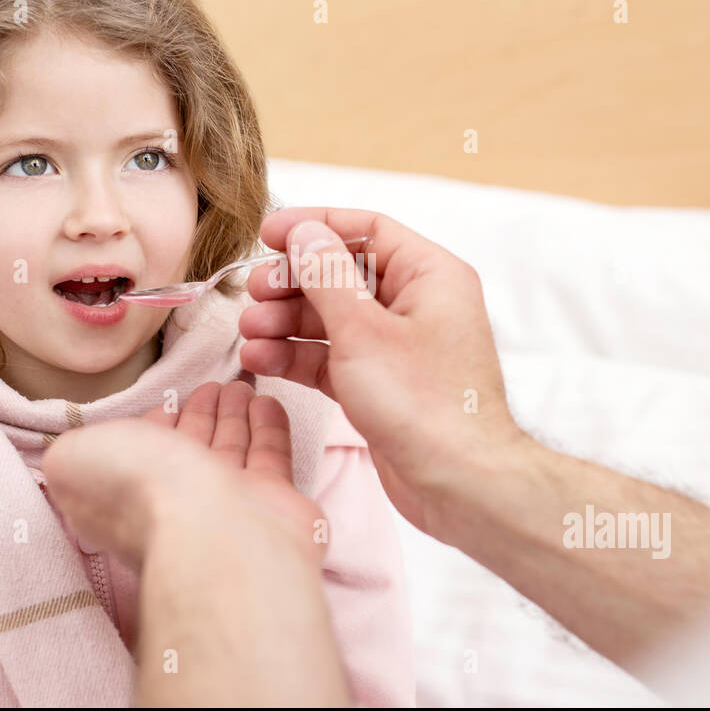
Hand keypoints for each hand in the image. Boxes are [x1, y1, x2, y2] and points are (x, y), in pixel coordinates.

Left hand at [41, 380, 325, 570]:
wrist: (215, 532)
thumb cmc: (140, 491)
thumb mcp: (74, 458)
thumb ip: (72, 449)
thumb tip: (73, 454)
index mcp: (127, 498)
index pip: (144, 455)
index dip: (155, 427)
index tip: (168, 402)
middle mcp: (177, 505)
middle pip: (191, 450)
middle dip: (201, 415)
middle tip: (215, 385)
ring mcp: (229, 506)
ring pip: (231, 451)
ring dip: (235, 416)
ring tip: (241, 386)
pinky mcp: (274, 504)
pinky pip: (271, 456)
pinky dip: (268, 427)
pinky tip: (267, 402)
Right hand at [239, 208, 526, 538]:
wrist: (459, 483)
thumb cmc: (425, 404)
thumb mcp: (363, 330)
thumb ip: (326, 275)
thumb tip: (305, 232)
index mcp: (429, 275)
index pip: (367, 230)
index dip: (314, 226)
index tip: (268, 234)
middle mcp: (416, 305)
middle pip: (341, 273)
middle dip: (292, 282)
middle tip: (254, 293)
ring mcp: (396, 347)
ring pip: (330, 318)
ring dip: (285, 322)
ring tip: (250, 332)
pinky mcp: (380, 385)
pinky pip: (330, 357)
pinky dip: (296, 356)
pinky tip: (261, 359)